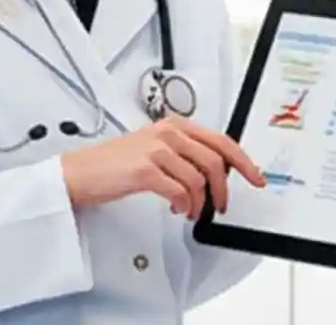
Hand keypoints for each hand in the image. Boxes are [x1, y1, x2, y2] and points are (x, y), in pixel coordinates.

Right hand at [61, 116, 266, 218]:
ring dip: (200, 202)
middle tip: (221, 205)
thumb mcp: (154, 147)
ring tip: (191, 211)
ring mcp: (156, 150)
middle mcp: (167, 133)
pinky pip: (180, 191)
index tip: (254, 177)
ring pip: (199, 179)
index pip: (221, 140)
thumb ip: (184, 152)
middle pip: (215, 161)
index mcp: (174, 125)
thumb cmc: (114, 163)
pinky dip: (183, 205)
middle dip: (223, 189)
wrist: (80, 172)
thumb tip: (215, 172)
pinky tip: (177, 208)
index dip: (243, 162)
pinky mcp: (145, 170)